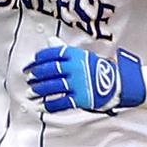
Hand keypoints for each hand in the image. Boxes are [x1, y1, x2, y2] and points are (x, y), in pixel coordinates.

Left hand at [26, 45, 146, 112]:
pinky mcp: (81, 98)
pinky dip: (48, 105)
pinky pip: (61, 102)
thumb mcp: (82, 56)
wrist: (117, 84)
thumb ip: (64, 49)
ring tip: (30, 93)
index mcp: (76, 56)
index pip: (52, 54)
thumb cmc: (97, 69)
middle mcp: (76, 68)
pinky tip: (40, 106)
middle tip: (28, 79)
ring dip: (38, 90)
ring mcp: (78, 84)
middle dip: (36, 75)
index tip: (29, 66)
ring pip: (52, 87)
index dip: (38, 60)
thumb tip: (49, 40)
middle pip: (50, 71)